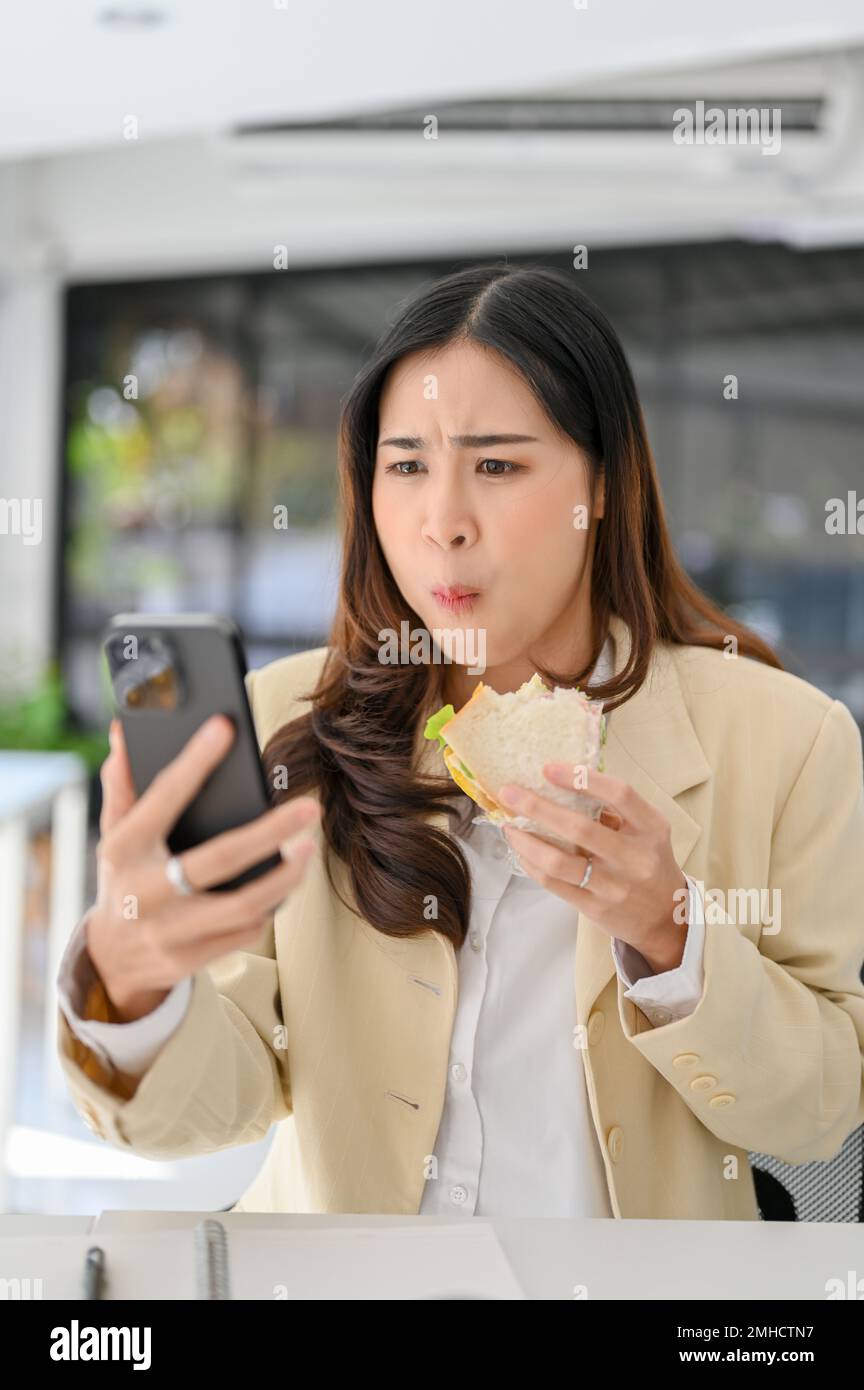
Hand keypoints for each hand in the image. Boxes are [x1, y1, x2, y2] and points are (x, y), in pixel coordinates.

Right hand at [86, 715, 320, 1020]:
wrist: (110, 957)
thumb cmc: (123, 876)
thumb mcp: (113, 832)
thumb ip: (122, 783)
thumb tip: (124, 730)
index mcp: (124, 850)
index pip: (162, 799)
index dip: (193, 761)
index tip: (225, 728)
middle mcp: (146, 892)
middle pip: (219, 859)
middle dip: (270, 832)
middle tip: (308, 808)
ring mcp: (169, 931)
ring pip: (242, 905)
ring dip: (284, 877)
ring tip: (308, 848)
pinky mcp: (191, 958)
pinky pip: (244, 933)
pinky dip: (270, 906)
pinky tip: (287, 884)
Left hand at [498, 765, 688, 971]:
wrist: (666, 918)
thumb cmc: (649, 863)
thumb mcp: (647, 831)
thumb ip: (614, 810)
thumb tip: (562, 784)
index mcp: (651, 828)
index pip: (619, 794)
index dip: (582, 778)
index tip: (548, 768)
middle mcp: (634, 857)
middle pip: (579, 827)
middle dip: (537, 807)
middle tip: (509, 792)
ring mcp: (614, 886)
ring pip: (559, 861)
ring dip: (527, 840)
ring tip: (509, 826)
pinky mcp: (596, 908)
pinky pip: (554, 883)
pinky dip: (532, 864)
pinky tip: (522, 851)